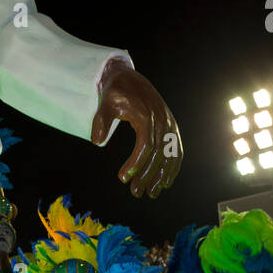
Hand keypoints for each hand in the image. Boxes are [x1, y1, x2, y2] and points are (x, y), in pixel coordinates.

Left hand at [92, 58, 182, 198]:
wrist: (130, 79)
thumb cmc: (116, 93)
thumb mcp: (105, 104)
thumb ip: (100, 122)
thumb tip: (96, 142)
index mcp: (146, 115)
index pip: (145, 145)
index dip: (135, 163)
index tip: (122, 178)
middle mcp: (162, 120)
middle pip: (158, 153)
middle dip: (147, 175)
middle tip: (135, 192)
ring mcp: (170, 123)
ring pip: (170, 154)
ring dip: (162, 175)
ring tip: (152, 193)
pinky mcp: (172, 126)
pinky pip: (177, 149)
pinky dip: (173, 166)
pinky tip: (166, 182)